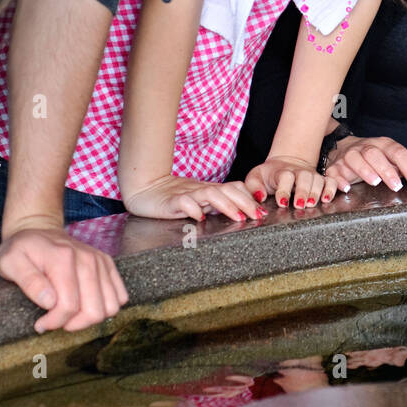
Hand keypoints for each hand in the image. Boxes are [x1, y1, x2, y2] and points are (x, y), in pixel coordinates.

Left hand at [0, 226, 129, 333]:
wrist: (38, 230)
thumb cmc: (21, 250)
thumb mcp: (9, 263)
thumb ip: (28, 282)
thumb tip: (49, 302)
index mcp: (63, 259)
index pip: (68, 305)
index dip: (53, 322)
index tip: (40, 323)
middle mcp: (88, 259)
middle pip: (94, 310)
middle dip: (73, 324)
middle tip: (55, 320)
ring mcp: (101, 261)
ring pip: (110, 307)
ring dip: (90, 318)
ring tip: (71, 314)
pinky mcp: (108, 265)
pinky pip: (120, 296)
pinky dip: (105, 307)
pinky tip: (86, 305)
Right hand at [122, 175, 266, 222]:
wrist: (144, 188)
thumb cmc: (172, 197)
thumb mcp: (199, 200)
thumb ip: (216, 204)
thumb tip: (240, 212)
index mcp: (210, 190)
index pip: (234, 189)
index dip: (249, 198)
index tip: (262, 212)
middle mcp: (201, 190)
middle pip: (228, 190)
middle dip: (245, 203)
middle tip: (257, 216)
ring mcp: (187, 194)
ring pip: (211, 194)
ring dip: (227, 205)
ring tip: (238, 217)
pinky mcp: (171, 201)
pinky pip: (184, 202)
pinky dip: (193, 208)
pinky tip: (200, 217)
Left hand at [246, 155, 334, 209]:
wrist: (285, 163)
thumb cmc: (269, 175)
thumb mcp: (255, 178)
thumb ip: (254, 187)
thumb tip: (260, 197)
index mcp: (282, 171)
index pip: (285, 177)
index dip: (284, 190)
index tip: (282, 202)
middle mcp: (299, 172)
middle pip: (305, 177)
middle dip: (303, 191)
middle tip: (300, 205)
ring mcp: (311, 176)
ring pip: (319, 180)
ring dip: (317, 192)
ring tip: (312, 203)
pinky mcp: (321, 180)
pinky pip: (330, 181)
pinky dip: (332, 189)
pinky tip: (328, 199)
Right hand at [323, 136, 406, 192]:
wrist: (342, 148)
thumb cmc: (374, 156)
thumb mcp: (394, 159)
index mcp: (384, 145)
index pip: (399, 152)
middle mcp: (366, 148)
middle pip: (375, 154)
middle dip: (386, 169)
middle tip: (397, 186)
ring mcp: (349, 156)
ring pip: (355, 159)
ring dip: (365, 170)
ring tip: (374, 182)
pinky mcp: (335, 167)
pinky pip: (334, 172)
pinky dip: (339, 181)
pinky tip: (346, 189)